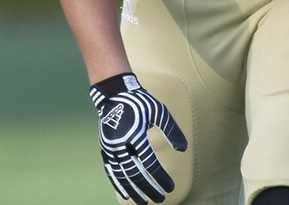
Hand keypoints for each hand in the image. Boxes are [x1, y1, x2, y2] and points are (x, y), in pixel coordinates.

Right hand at [89, 73, 187, 203]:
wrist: (114, 94)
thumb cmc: (141, 102)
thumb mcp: (160, 111)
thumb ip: (172, 130)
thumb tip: (183, 149)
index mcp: (136, 134)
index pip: (149, 163)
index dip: (160, 177)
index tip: (170, 187)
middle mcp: (121, 144)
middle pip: (135, 173)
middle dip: (148, 188)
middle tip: (160, 199)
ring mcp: (111, 148)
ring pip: (122, 175)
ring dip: (133, 190)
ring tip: (143, 203)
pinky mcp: (105, 149)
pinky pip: (111, 171)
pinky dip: (118, 183)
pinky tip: (126, 193)